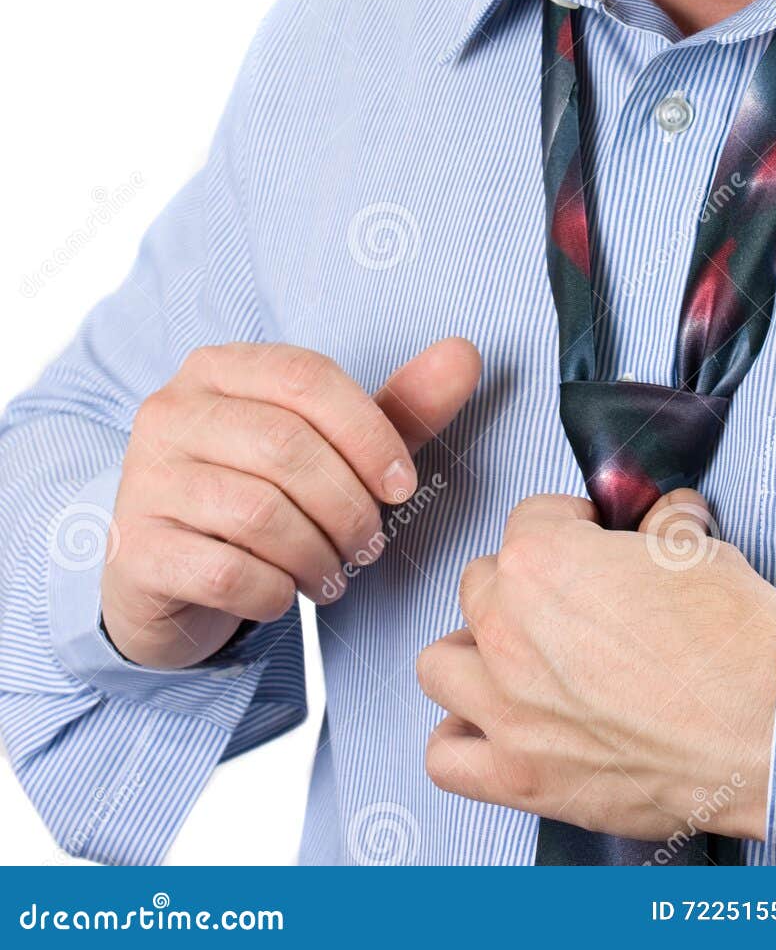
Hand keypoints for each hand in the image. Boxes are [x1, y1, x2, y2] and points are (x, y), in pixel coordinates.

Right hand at [101, 336, 480, 669]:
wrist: (163, 575)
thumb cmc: (259, 497)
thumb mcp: (330, 448)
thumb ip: (397, 408)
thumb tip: (466, 353)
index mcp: (218, 368)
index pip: (305, 378)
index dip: (368, 432)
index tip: (403, 486)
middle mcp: (171, 412)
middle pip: (287, 447)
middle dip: (349, 506)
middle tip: (370, 545)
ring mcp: (146, 481)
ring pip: (260, 513)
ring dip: (318, 554)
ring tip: (334, 573)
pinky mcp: (135, 552)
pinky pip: (229, 572)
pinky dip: (275, 592)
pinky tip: (284, 595)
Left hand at [417, 489, 775, 844]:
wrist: (770, 733)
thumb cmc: (738, 648)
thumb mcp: (700, 552)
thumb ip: (665, 525)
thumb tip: (666, 517)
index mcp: (543, 561)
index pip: (529, 519)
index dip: (568, 526)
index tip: (589, 543)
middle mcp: (510, 631)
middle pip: (480, 586)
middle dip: (520, 589)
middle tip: (565, 606)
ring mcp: (509, 707)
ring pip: (442, 664)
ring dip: (474, 657)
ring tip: (517, 661)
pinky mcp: (521, 776)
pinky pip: (445, 757)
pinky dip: (461, 742)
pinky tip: (495, 729)